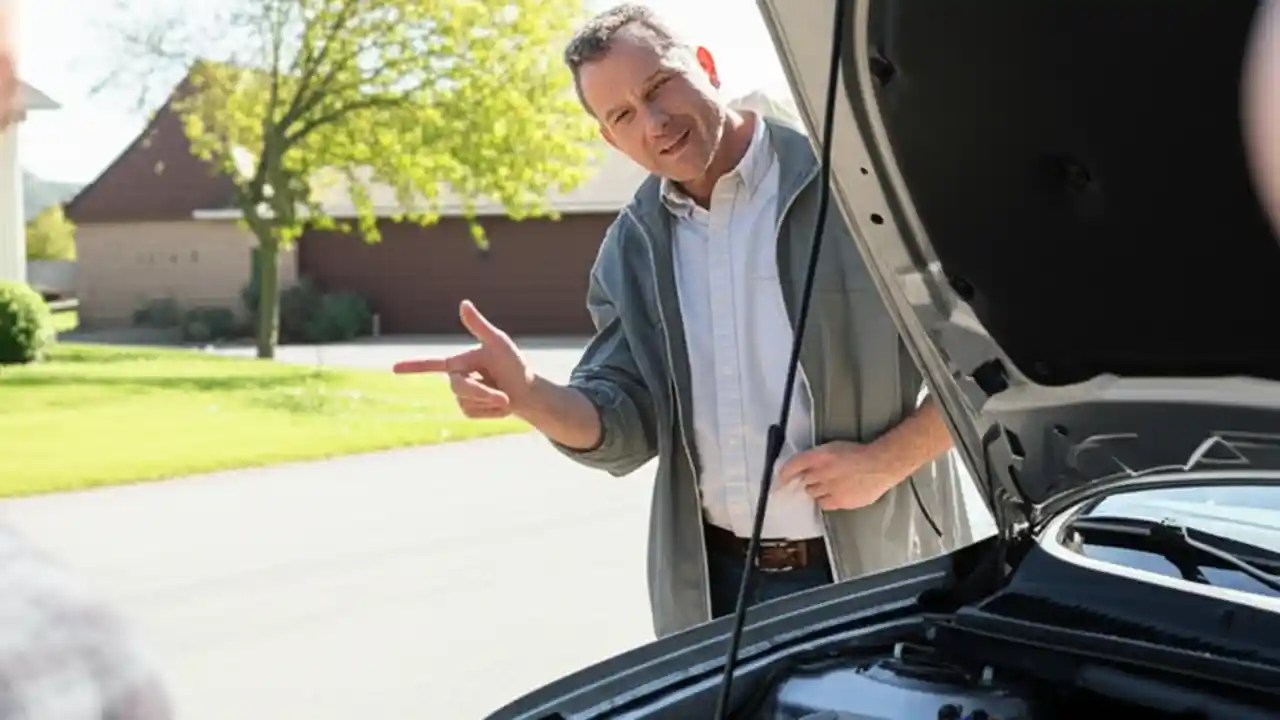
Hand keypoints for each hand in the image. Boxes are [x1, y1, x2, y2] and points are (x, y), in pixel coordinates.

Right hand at [392, 300, 533, 418]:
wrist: (528, 392)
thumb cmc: (514, 364)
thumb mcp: (499, 343)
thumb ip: (479, 326)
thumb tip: (463, 303)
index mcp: (460, 361)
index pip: (433, 364)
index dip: (413, 366)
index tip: (393, 369)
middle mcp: (457, 378)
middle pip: (458, 387)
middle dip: (482, 393)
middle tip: (505, 398)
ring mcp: (462, 396)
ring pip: (466, 402)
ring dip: (490, 401)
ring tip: (506, 397)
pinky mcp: (469, 410)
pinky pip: (472, 413)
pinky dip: (491, 412)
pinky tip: (503, 406)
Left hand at [776, 441, 906, 511]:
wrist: (880, 465)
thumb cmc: (859, 453)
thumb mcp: (834, 447)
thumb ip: (817, 458)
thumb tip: (803, 468)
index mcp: (819, 456)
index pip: (793, 465)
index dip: (784, 474)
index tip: (780, 481)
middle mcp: (821, 472)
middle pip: (804, 481)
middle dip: (809, 480)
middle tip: (819, 478)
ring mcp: (830, 488)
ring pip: (813, 493)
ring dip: (817, 490)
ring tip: (831, 485)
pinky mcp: (839, 501)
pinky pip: (824, 504)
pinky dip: (826, 500)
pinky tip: (836, 494)